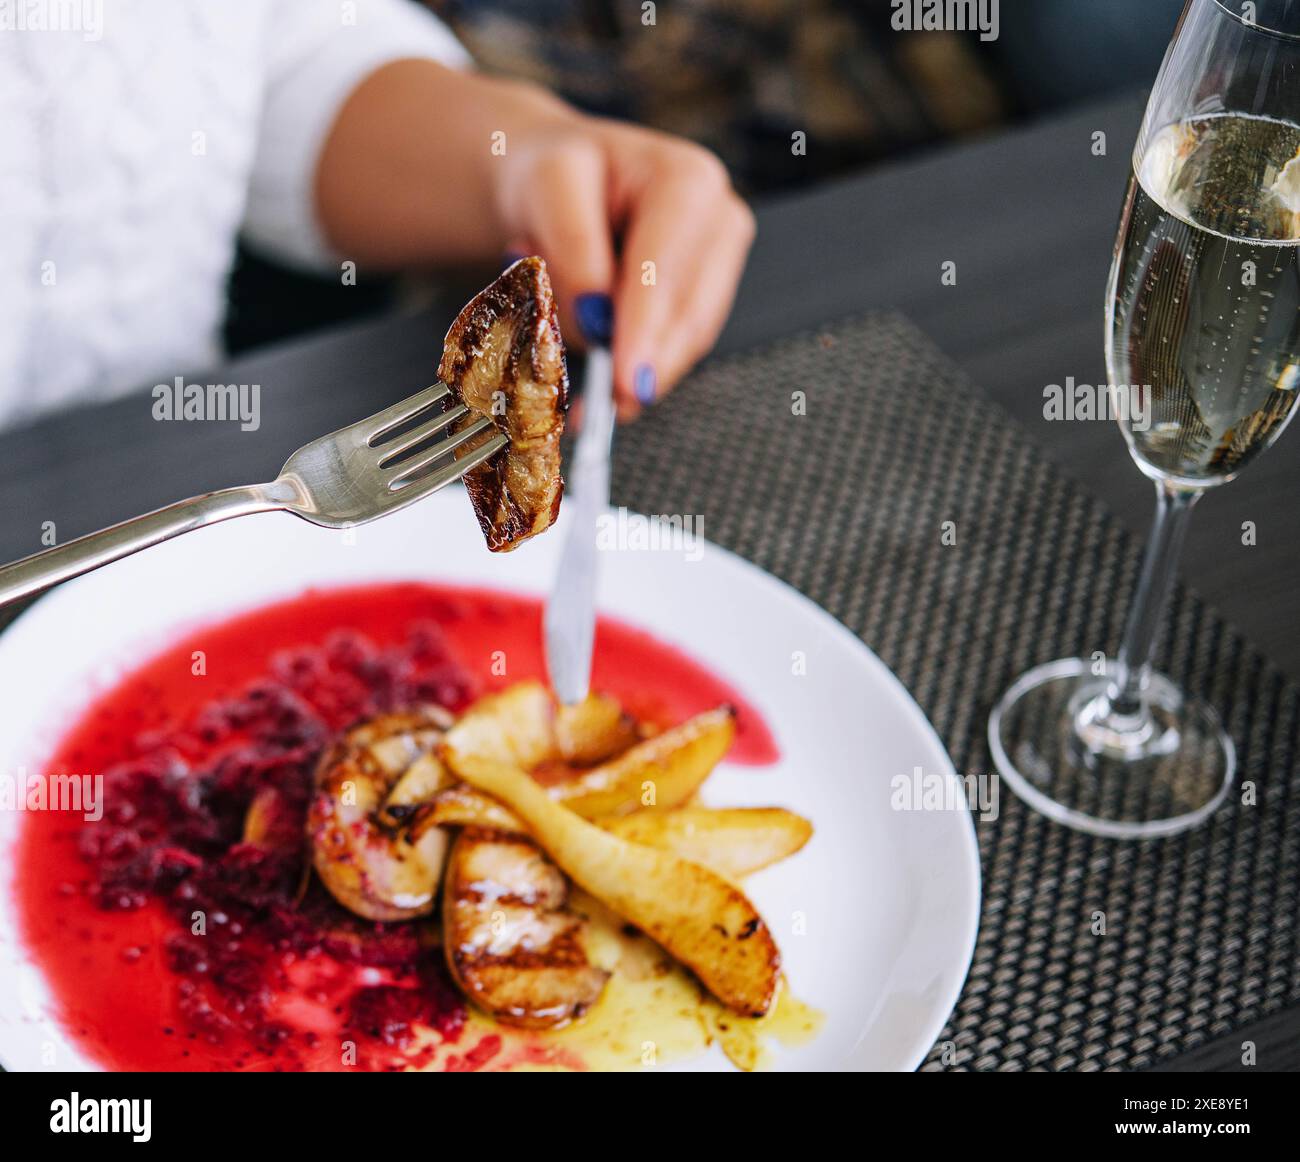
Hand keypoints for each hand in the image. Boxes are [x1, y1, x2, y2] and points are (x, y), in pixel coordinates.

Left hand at [317, 63, 753, 418]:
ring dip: (639, 369)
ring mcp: (719, 264)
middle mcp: (719, 221)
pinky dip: (639, 370)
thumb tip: (599, 319)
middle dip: (646, 363)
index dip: (647, 329)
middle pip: (689, 312)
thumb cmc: (554, 175)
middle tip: (607, 409)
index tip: (628, 381)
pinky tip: (607, 384)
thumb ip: (573, 248)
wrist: (561, 180)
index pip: (667, 268)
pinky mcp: (706, 300)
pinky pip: (677, 348)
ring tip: (592, 394)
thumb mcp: (546, 189)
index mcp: (687, 181)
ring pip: (688, 340)